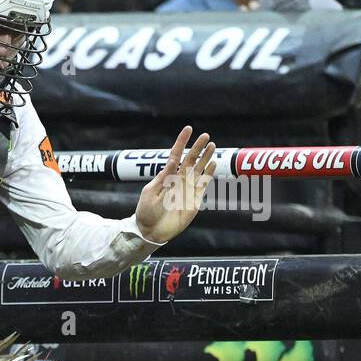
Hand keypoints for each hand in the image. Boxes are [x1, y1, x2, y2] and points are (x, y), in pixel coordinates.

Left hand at [133, 126, 216, 243]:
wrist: (152, 231)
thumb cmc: (147, 212)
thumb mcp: (151, 192)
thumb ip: (163, 177)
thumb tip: (172, 161)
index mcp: (166, 176)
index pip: (175, 155)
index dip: (182, 142)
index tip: (188, 129)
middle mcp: (178, 180)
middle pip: (190, 160)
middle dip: (197, 147)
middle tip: (205, 136)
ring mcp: (187, 188)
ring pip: (199, 169)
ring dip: (206, 157)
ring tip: (212, 145)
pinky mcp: (195, 199)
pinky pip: (204, 184)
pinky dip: (209, 173)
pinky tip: (213, 163)